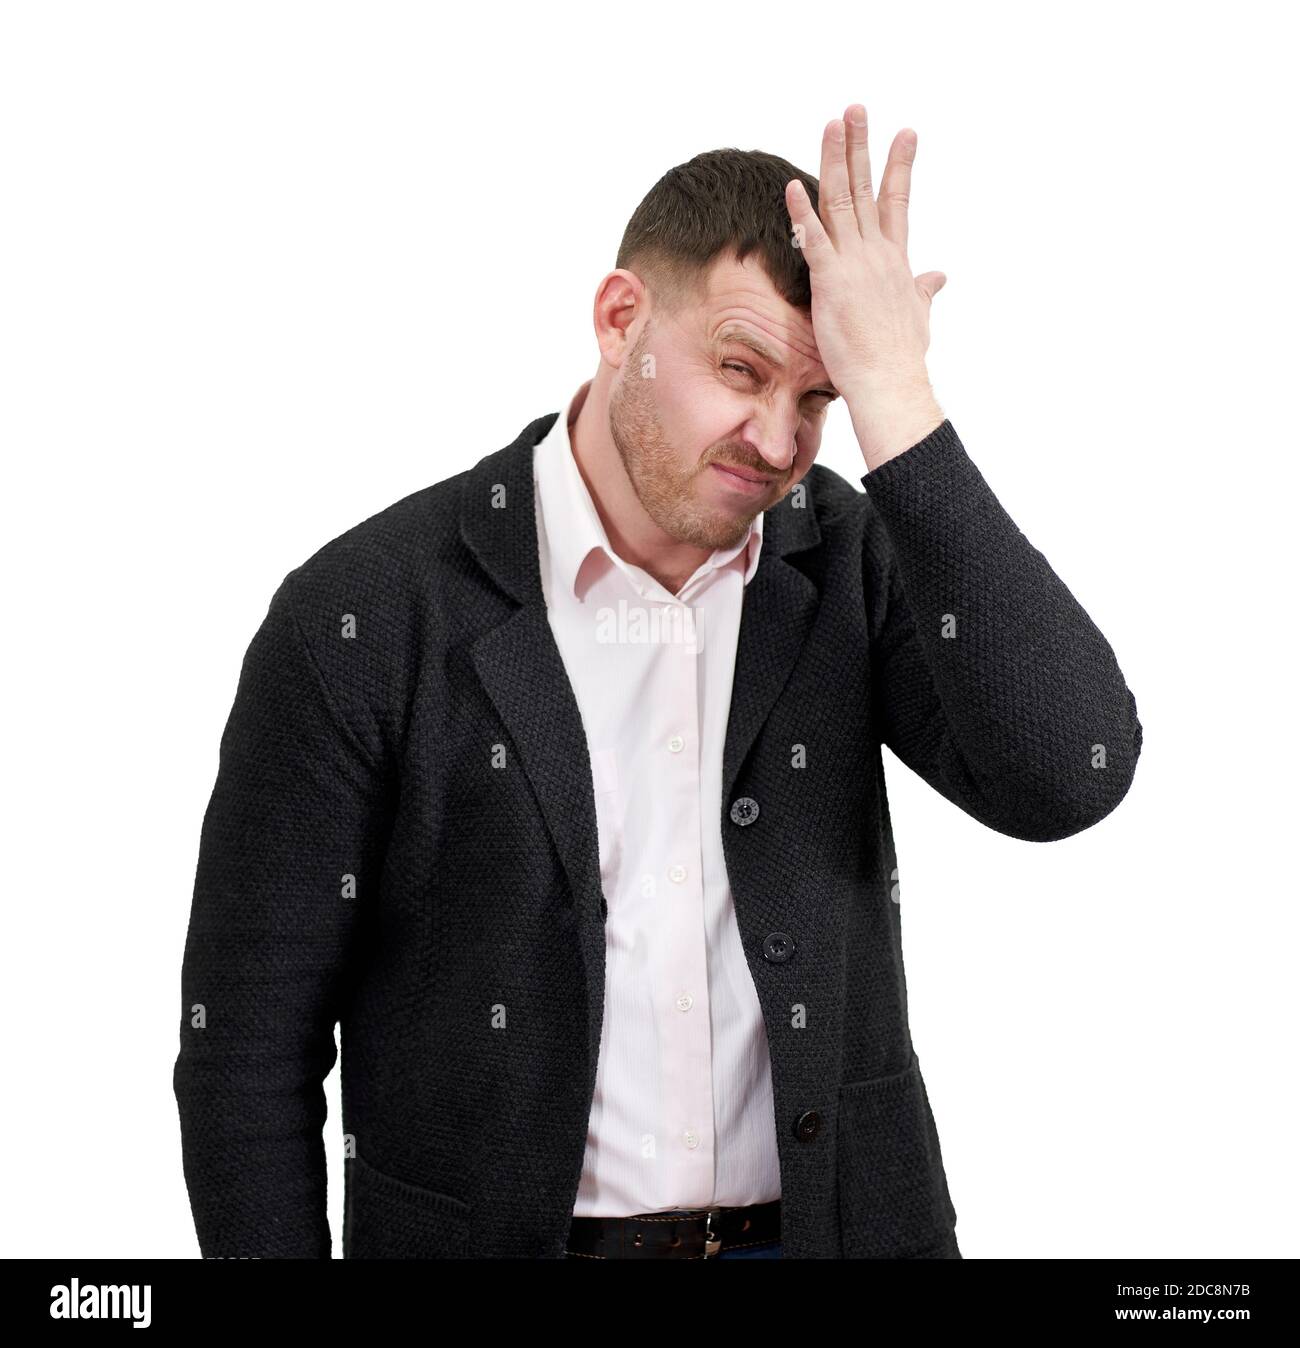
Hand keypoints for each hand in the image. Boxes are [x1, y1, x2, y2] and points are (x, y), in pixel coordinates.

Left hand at [786, 104, 946, 467]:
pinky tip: (793, 186)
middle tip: (857, 109)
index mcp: (896, 261)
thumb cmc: (903, 359)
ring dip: (835, 160)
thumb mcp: (918, 316)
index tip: (905, 133)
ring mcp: (855, 265)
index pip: (897, 203)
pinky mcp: (833, 282)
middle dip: (862, 147)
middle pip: (866, 190)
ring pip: (842, 202)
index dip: (899, 167)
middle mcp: (877, 254)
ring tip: (833, 123)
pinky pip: (814, 241)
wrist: (891, 384)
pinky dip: (803, 213)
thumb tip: (939, 275)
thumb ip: (924, 291)